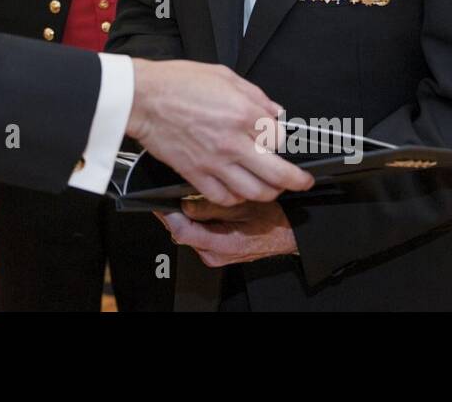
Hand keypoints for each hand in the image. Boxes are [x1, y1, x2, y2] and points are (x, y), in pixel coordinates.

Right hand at [126, 58, 313, 206]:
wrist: (142, 98)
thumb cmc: (176, 83)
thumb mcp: (223, 75)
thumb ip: (254, 94)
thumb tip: (274, 111)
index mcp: (242, 113)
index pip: (280, 138)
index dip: (283, 139)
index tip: (279, 139)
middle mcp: (232, 141)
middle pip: (277, 174)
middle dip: (296, 181)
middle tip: (300, 181)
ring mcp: (214, 161)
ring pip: (254, 192)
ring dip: (268, 192)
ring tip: (270, 187)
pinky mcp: (195, 173)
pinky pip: (224, 197)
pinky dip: (236, 198)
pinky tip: (237, 190)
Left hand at [158, 200, 297, 266]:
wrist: (289, 233)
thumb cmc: (273, 219)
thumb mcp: (244, 206)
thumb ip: (212, 207)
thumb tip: (186, 205)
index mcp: (222, 244)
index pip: (182, 232)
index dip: (168, 216)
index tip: (162, 202)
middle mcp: (215, 255)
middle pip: (182, 233)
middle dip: (175, 214)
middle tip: (173, 195)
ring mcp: (216, 255)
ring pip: (189, 234)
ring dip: (186, 217)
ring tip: (189, 198)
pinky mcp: (217, 252)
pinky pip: (198, 236)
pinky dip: (196, 223)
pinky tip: (202, 210)